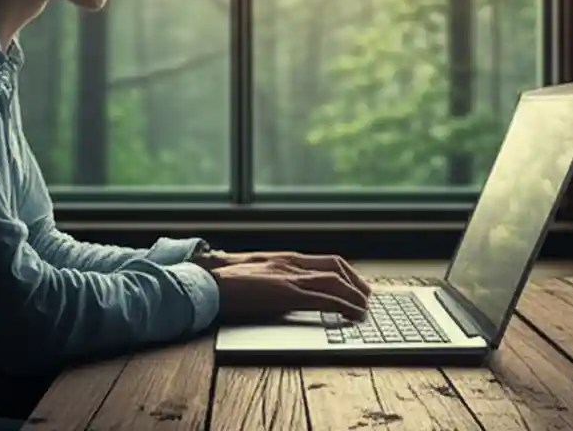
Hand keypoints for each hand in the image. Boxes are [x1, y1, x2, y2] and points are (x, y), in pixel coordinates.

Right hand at [209, 259, 369, 322]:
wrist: (205, 282)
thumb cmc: (222, 281)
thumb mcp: (253, 274)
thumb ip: (271, 277)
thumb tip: (280, 288)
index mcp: (283, 258)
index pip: (325, 261)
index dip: (345, 272)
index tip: (355, 283)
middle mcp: (291, 263)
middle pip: (336, 268)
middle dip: (356, 282)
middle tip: (367, 297)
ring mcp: (289, 277)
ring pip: (335, 283)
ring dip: (355, 296)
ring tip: (365, 310)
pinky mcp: (286, 293)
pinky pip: (324, 299)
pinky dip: (344, 306)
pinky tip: (353, 315)